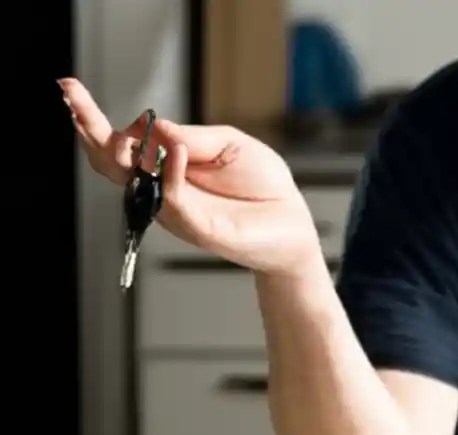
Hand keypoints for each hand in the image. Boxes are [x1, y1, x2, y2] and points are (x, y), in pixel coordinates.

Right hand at [60, 77, 321, 276]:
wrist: (291, 224)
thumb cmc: (261, 184)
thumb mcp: (229, 144)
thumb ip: (191, 135)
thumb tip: (152, 128)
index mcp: (165, 162)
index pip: (120, 139)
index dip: (91, 116)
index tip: (69, 87)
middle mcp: (160, 186)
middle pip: (111, 160)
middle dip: (89, 129)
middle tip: (71, 100)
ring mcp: (173, 208)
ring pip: (132, 181)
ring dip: (122, 151)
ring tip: (122, 134)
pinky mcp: (195, 225)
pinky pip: (171, 197)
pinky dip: (170, 170)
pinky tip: (176, 152)